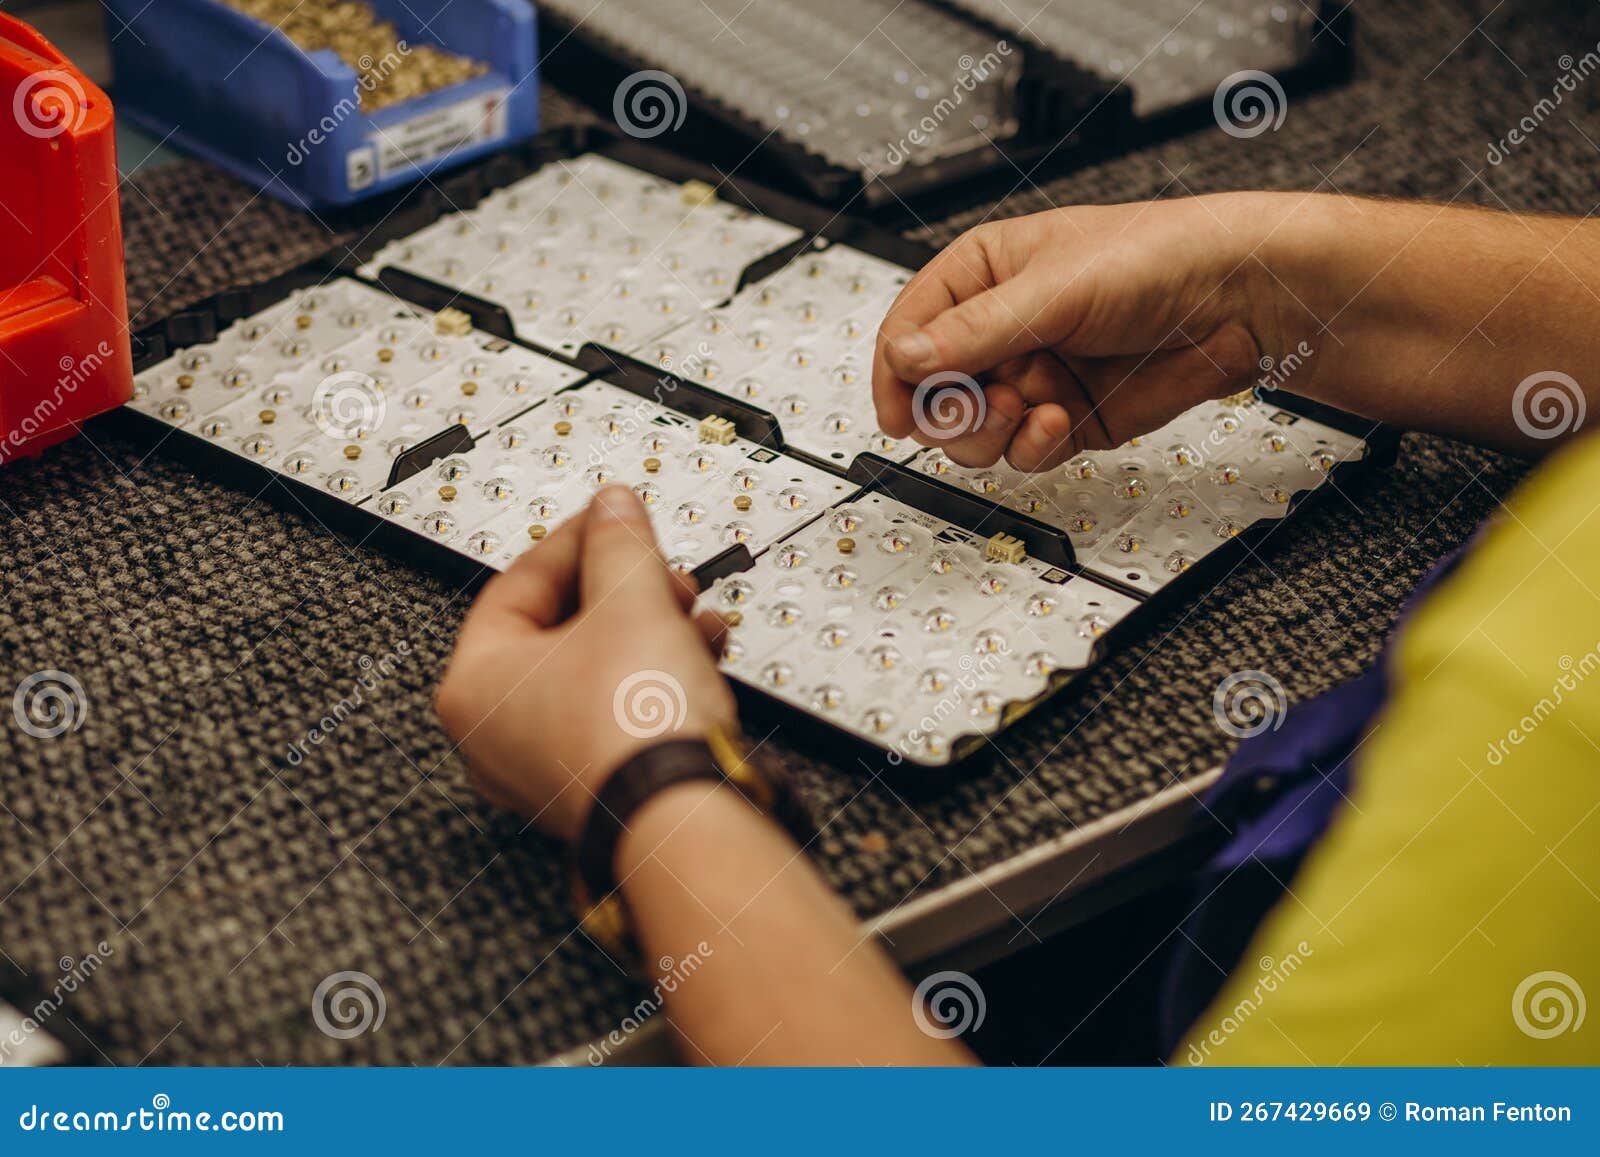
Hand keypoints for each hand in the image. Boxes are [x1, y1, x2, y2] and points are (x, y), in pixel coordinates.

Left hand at [434, 486, 736, 842]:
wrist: (684, 815)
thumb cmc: (633, 728)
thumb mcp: (630, 600)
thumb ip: (619, 542)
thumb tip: (613, 509)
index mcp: (473, 684)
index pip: (519, 583)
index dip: (576, 540)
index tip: (613, 519)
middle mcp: (495, 735)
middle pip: (559, 629)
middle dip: (623, 589)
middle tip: (658, 568)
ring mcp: (545, 769)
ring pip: (595, 673)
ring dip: (649, 629)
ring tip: (690, 611)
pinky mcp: (595, 789)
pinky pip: (617, 713)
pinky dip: (655, 677)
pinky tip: (698, 654)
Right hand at [872, 194, 1308, 470]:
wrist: (1239, 300)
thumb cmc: (1157, 256)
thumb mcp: (1054, 287)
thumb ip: (975, 330)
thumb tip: (905, 358)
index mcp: (982, 275)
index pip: (910, 331)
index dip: (897, 375)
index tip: (899, 413)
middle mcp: (1001, 330)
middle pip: (933, 394)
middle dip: (951, 410)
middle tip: (978, 405)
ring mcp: (1032, 377)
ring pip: (972, 432)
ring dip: (992, 433)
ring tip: (1028, 409)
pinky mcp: (1066, 420)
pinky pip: (1021, 453)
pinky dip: (1033, 448)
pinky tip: (1058, 423)